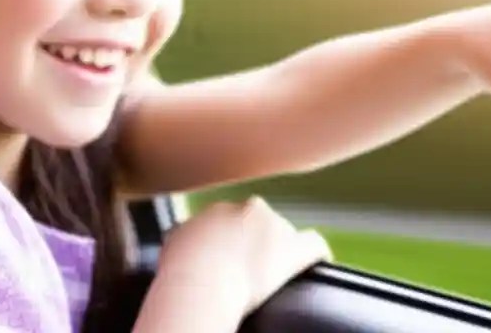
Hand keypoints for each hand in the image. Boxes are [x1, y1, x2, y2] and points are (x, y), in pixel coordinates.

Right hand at [156, 197, 330, 316]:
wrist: (201, 282)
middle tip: (246, 270)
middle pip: (260, 224)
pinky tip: (316, 268)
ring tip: (274, 276)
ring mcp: (276, 227)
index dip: (233, 241)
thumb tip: (184, 238)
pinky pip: (315, 246)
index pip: (233, 221)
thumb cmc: (181, 271)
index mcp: (220, 209)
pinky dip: (317, 256)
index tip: (228, 260)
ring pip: (285, 235)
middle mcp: (249, 209)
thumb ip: (185, 234)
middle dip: (256, 243)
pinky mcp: (297, 248)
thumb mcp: (174, 242)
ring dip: (280, 251)